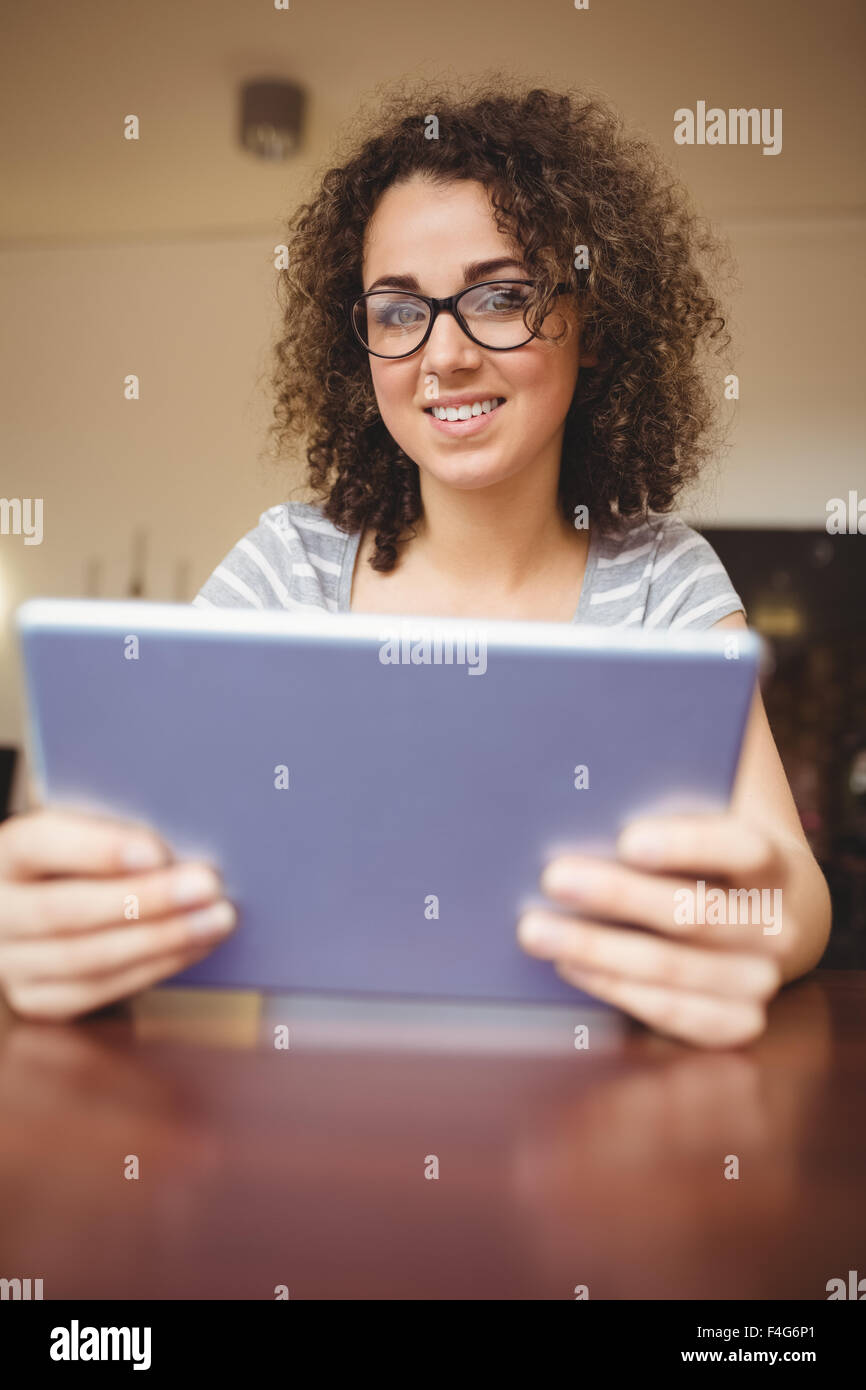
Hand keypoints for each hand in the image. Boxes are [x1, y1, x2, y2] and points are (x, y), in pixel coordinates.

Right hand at [0, 807, 236, 1021]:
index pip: (40, 844)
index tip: (156, 851)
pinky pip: (97, 991)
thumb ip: (116, 825)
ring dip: (161, 940)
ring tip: (216, 918)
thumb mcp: (85, 827)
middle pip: (65, 911)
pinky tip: (194, 945)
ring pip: (85, 959)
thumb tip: (183, 830)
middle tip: (207, 886)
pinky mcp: (36, 998)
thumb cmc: (81, 853)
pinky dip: (153, 967)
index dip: (97, 849)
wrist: (49, 896)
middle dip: (145, 901)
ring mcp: (10, 961)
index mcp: (5, 852)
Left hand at [517, 812, 797, 1047]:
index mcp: (773, 863)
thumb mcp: (698, 826)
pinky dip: (615, 988)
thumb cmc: (703, 858)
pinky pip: (671, 1012)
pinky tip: (570, 965)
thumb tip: (583, 804)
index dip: (687, 844)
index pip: (740, 848)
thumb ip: (658, 809)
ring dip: (597, 948)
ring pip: (672, 967)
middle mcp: (778, 926)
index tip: (627, 839)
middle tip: (553, 878)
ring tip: (536, 929)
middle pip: (695, 913)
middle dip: (618, 895)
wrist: (755, 919)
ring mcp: (762, 980)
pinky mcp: (737, 1022)